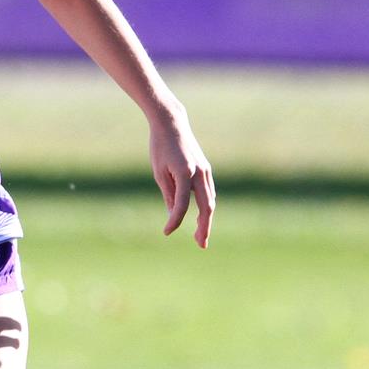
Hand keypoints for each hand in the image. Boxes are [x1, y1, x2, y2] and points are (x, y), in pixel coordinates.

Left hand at [148, 112, 214, 247]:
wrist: (172, 123)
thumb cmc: (160, 147)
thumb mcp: (159, 172)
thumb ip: (169, 194)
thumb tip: (174, 215)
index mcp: (184, 173)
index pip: (181, 205)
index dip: (174, 221)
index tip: (166, 232)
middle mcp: (199, 173)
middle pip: (206, 207)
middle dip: (203, 227)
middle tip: (200, 244)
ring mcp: (205, 171)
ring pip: (210, 201)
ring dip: (206, 220)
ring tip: (200, 236)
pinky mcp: (205, 169)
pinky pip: (208, 192)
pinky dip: (206, 207)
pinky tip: (201, 217)